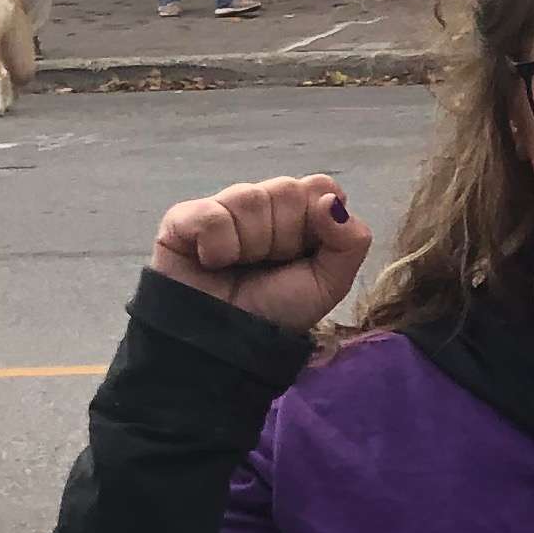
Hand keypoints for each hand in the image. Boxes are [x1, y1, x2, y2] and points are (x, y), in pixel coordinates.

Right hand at [149, 175, 370, 335]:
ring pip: (250, 198)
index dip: (317, 220)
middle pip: (287, 189)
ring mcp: (222, 208)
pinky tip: (212, 263)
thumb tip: (332, 200)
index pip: (320, 187)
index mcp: (298, 214)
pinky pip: (211, 214)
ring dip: (252, 245)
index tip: (304, 253)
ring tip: (238, 268)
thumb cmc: (276, 313)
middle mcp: (262, 205)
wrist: (224, 345)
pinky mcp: (183, 219)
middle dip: (285, 237)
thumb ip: (350, 241)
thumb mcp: (329, 284)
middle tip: (268, 266)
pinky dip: (217, 246)